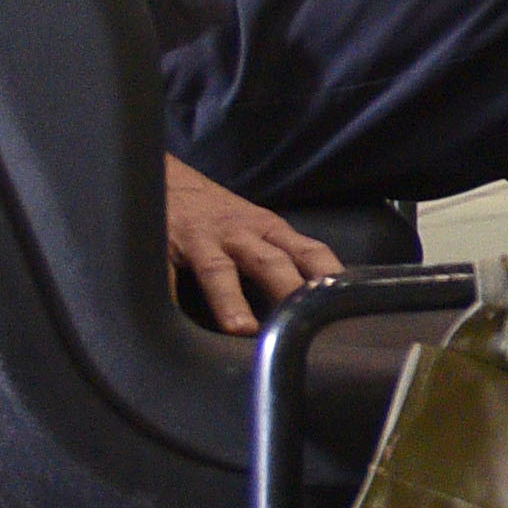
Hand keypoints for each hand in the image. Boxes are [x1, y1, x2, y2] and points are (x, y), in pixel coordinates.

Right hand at [166, 156, 341, 336]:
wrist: (163, 179)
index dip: (328, 276)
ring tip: (240, 328)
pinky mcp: (162, 248)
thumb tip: (314, 303)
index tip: (345, 305)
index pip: (308, 252)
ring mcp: (200, 241)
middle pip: (269, 262)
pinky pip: (164, 275)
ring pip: (218, 271)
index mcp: (268, 230)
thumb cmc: (217, 212)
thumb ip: (281, 257)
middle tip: (303, 324)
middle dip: (288, 291)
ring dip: (230, 300)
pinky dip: (169, 295)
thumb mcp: (256, 227)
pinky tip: (173, 322)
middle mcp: (238, 234)